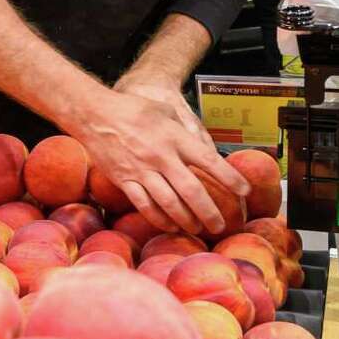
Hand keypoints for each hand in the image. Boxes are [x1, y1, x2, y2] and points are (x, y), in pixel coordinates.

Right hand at [65, 85, 244, 236]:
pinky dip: (159, 219)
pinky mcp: (125, 180)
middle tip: (220, 225)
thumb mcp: (165, 110)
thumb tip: (202, 146)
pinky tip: (170, 226)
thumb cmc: (132, 109)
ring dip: (186, 220)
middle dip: (209, 212)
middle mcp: (161, 156)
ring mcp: (142, 170)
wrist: (94, 114)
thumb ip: (184, 130)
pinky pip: (144, 205)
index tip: (244, 191)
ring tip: (197, 229)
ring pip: (169, 203)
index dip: (229, 178)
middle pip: (191, 191)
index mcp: (175, 138)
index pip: (209, 161)